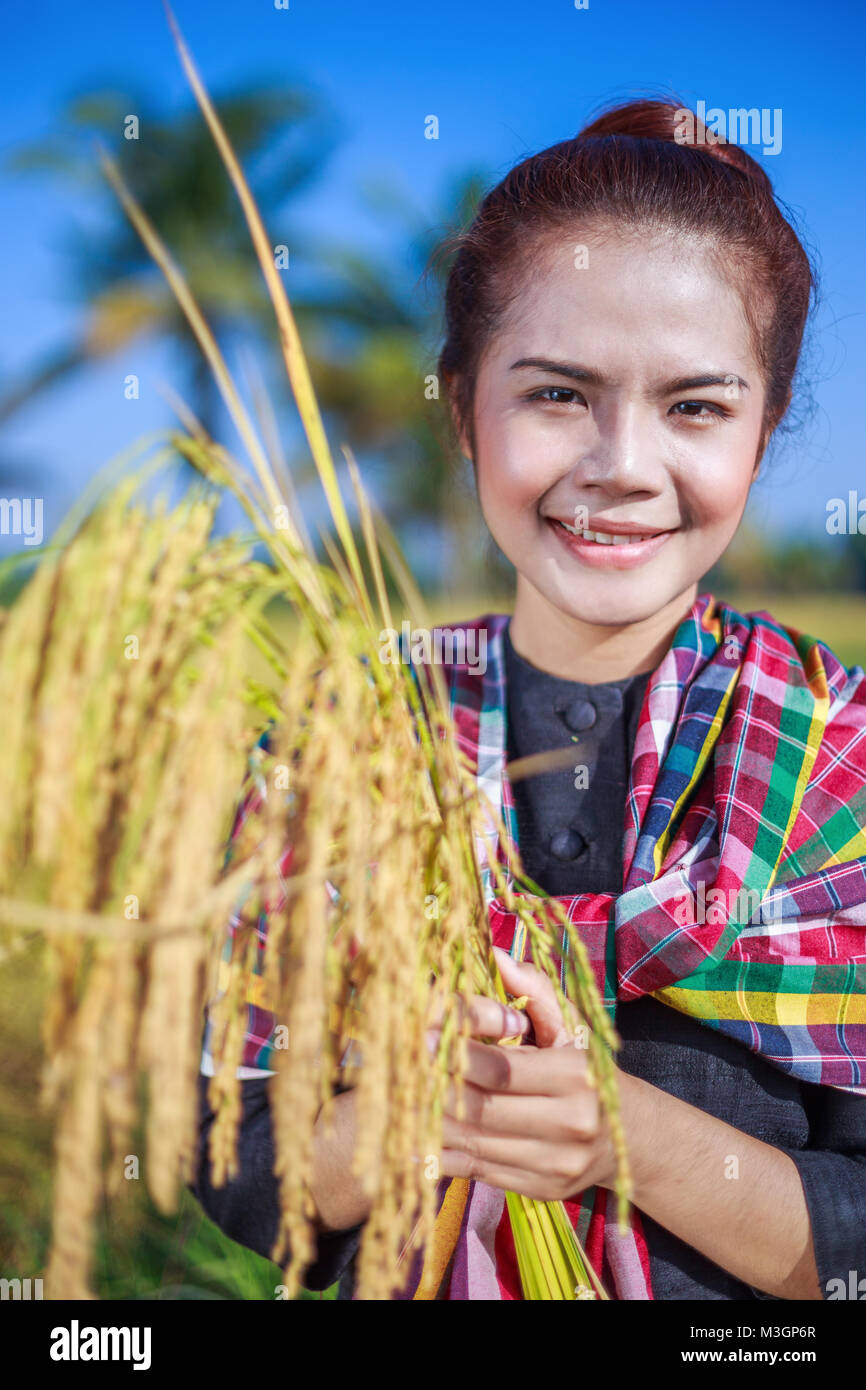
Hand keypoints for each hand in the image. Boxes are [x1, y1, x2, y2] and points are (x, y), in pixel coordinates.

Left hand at [425, 946, 620, 1202]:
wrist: (631, 1139)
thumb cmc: (590, 1071)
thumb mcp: (574, 1027)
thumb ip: (536, 991)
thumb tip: (497, 955)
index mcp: (575, 1078)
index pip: (502, 1068)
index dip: (457, 1054)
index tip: (422, 1036)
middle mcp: (567, 1126)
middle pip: (482, 1109)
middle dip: (436, 1087)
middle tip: (400, 1067)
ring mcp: (553, 1165)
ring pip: (474, 1144)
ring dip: (430, 1121)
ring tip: (400, 1097)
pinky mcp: (538, 1190)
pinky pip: (478, 1171)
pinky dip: (442, 1154)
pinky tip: (414, 1135)